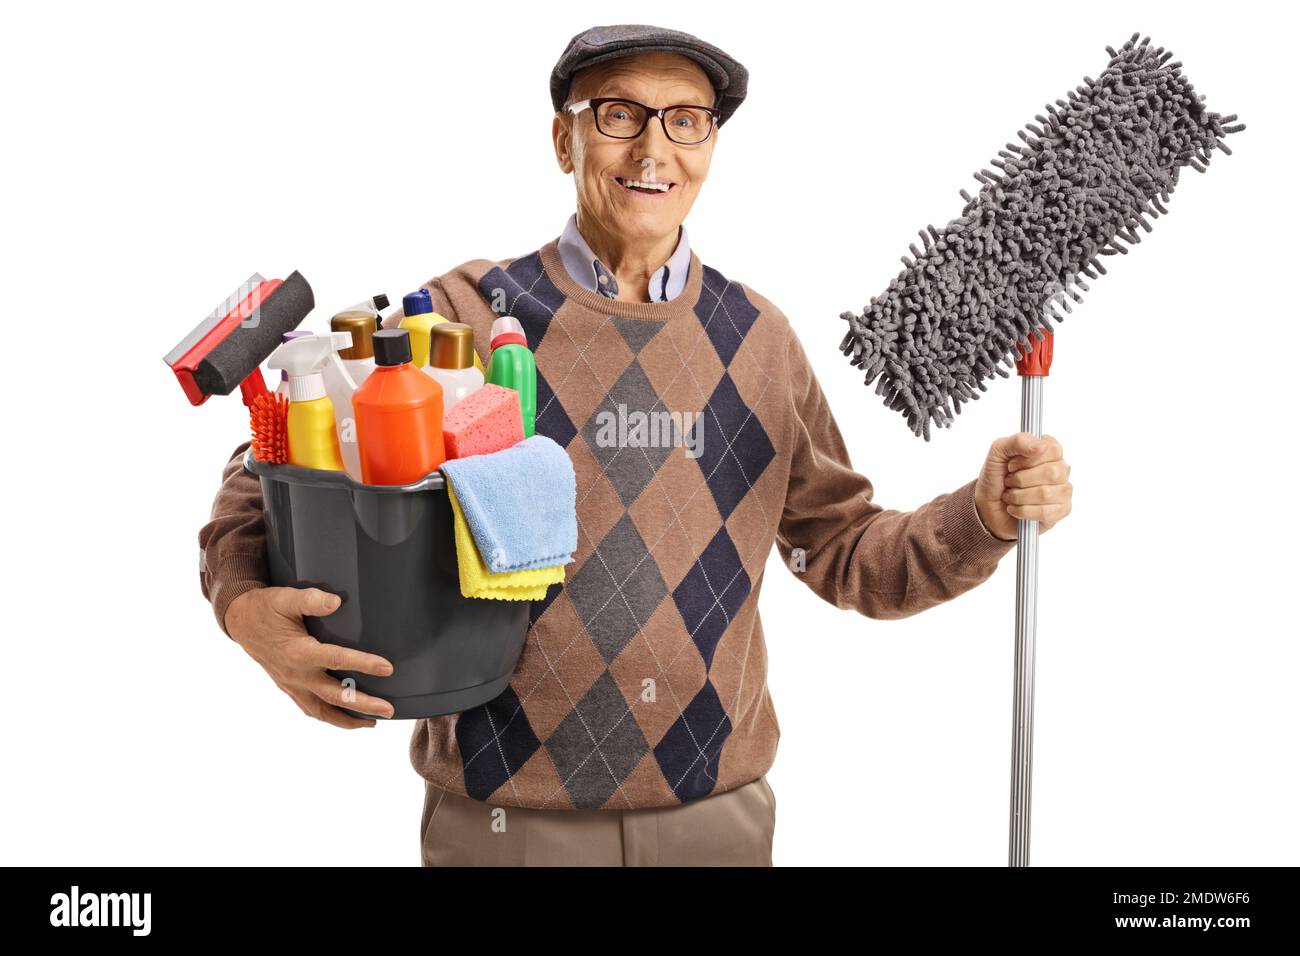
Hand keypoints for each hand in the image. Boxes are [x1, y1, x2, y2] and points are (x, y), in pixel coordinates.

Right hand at [224, 587, 395, 726]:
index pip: (337, 660)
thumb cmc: (266, 607)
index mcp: (298, 652)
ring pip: (321, 711)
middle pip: (334, 696)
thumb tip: (337, 601)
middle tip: (389, 710)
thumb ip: (312, 600)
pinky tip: (344, 717)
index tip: (388, 668)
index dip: (364, 664)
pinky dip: (328, 716)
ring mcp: (291, 684)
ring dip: (347, 719)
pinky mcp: (288, 687)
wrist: (239, 621)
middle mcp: (296, 674)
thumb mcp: (286, 598)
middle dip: (363, 704)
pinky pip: (309, 709)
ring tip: (372, 723)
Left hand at [974, 432, 1072, 541]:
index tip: (1011, 465)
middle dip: (1020, 479)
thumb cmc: (995, 477)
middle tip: (1009, 481)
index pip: (1052, 449)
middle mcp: (1061, 469)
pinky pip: (1045, 512)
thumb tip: (1041, 446)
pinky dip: (1022, 511)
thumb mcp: (998, 452)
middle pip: (1051, 473)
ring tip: (1010, 495)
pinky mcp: (1061, 511)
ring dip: (1018, 496)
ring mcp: (1063, 491)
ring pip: (1046, 494)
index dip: (1027, 459)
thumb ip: (1018, 441)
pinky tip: (1014, 508)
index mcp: (1049, 451)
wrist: (986, 505)